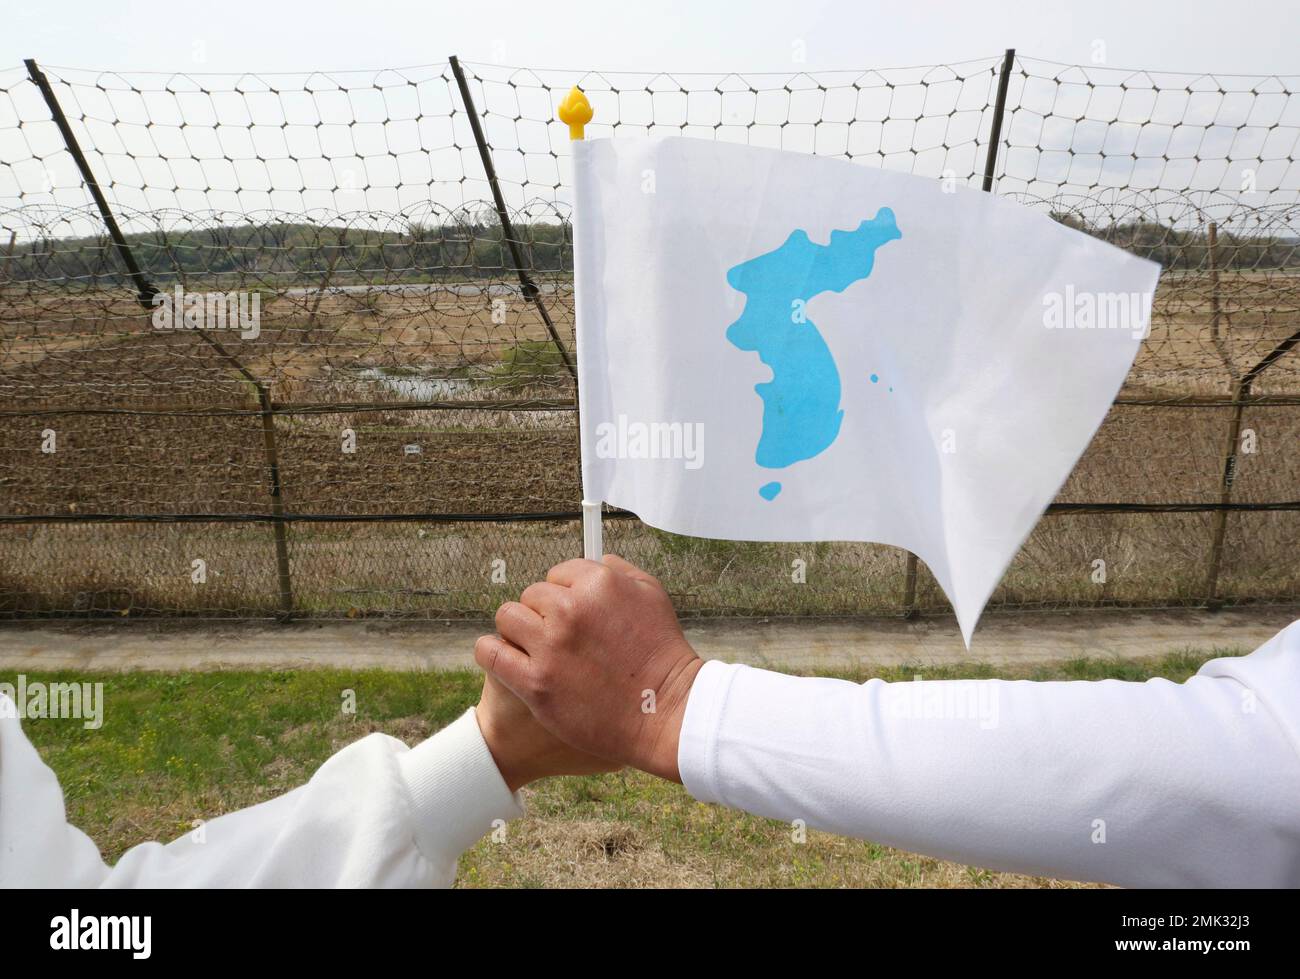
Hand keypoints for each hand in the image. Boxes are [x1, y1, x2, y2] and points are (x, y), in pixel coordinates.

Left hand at [475, 555, 702, 781]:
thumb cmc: (662, 656)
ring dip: (518, 631)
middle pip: (531, 595)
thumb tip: (599, 561)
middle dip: (543, 614)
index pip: (558, 574)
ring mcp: (551, 647)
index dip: (564, 594)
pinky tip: (504, 658)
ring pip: (507, 618)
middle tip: (558, 637)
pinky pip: (490, 653)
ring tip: (532, 648)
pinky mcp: (536, 683)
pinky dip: (492, 652)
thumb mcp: (652, 596)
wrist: (665, 713)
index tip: (572, 614)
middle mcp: (570, 610)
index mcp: (598, 583)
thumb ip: (621, 572)